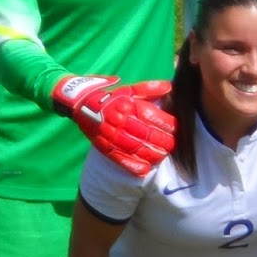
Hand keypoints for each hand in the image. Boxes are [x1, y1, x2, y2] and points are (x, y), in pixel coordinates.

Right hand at [53, 75, 175, 176]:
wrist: (80, 103)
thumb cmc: (110, 96)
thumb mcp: (129, 89)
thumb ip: (149, 88)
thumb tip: (169, 87)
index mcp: (126, 105)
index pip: (151, 116)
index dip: (166, 124)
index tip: (176, 128)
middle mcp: (119, 120)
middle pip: (146, 134)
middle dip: (163, 141)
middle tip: (172, 145)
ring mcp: (110, 134)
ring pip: (135, 148)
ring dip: (151, 154)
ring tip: (162, 156)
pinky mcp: (103, 146)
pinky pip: (119, 158)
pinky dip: (132, 165)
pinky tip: (145, 169)